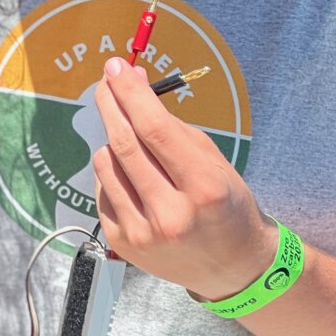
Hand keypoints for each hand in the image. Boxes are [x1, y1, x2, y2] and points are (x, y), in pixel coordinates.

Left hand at [92, 57, 275, 300]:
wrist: (233, 266)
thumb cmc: (225, 205)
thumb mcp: (212, 161)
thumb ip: (170, 124)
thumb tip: (132, 82)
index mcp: (203, 188)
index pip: (154, 129)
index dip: (130, 93)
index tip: (116, 68)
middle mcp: (171, 215)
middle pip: (124, 144)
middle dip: (111, 104)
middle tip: (106, 82)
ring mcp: (143, 233)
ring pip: (106, 164)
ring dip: (112, 140)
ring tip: (130, 137)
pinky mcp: (121, 243)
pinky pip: (102, 190)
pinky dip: (111, 172)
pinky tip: (130, 174)